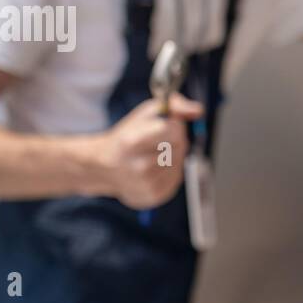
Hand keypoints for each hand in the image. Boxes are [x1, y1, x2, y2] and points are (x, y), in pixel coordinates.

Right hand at [98, 94, 203, 208]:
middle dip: (174, 139)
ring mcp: (147, 185)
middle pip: (180, 145)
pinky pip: (176, 178)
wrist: (105, 167)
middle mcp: (139, 166)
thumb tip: (198, 111)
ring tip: (154, 155)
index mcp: (132, 142)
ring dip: (173, 155)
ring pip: (179, 161)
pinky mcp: (154, 197)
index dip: (173, 125)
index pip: (174, 130)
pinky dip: (170, 171)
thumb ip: (174, 105)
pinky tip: (155, 168)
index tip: (164, 125)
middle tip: (157, 141)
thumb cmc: (128, 136)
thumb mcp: (146, 112)